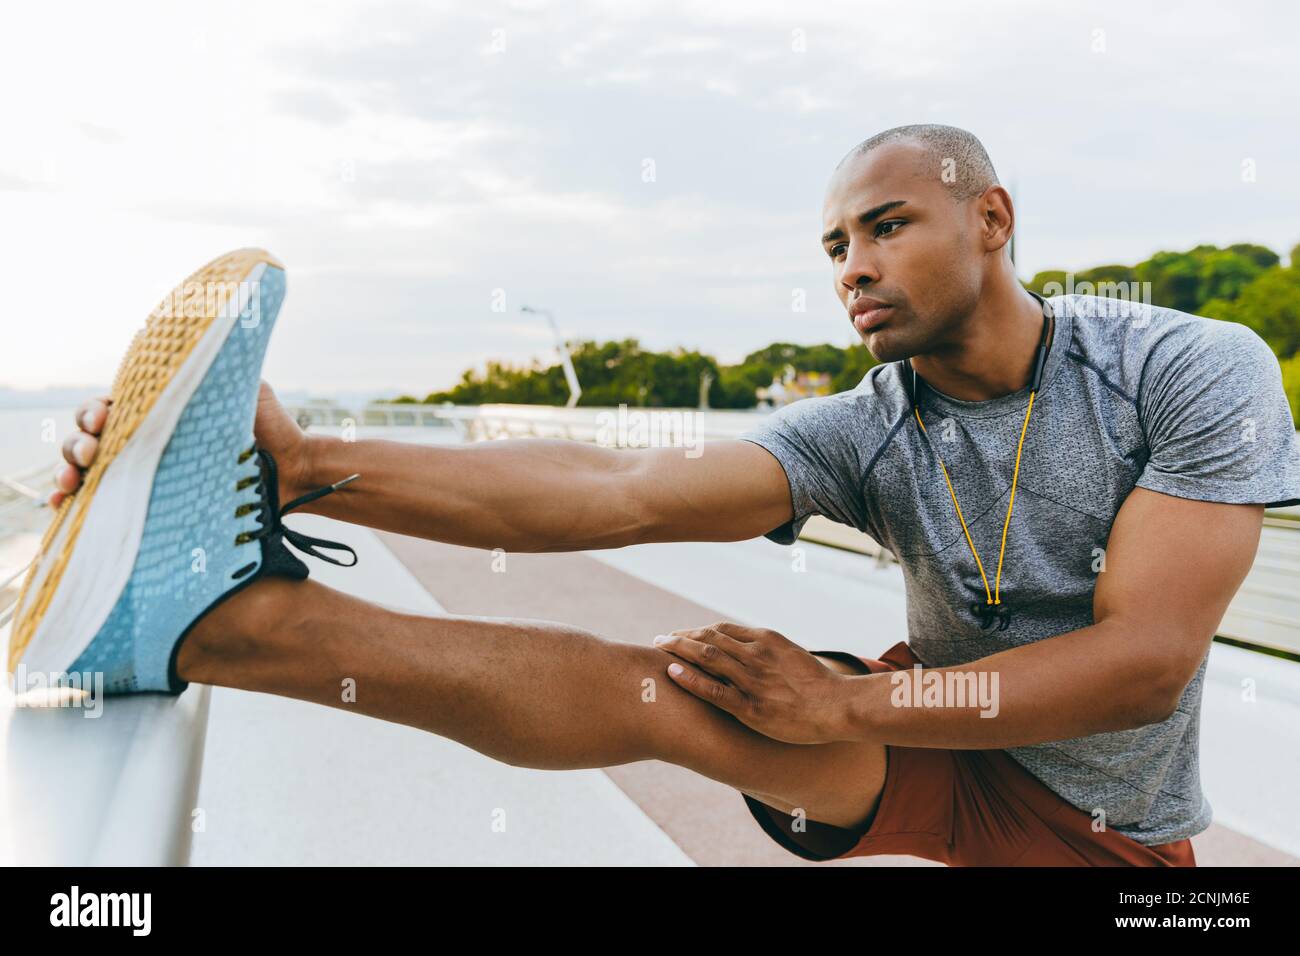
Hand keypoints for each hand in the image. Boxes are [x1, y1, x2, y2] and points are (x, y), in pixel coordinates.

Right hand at [51, 380, 314, 507]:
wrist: (290, 469)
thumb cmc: (269, 425)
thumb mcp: (242, 386)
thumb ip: (213, 366)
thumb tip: (194, 332)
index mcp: (156, 412)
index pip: (107, 409)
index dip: (92, 413)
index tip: (100, 419)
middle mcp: (145, 442)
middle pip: (87, 439)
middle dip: (77, 442)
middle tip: (91, 450)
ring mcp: (146, 475)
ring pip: (88, 471)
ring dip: (68, 472)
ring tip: (72, 481)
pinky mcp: (152, 505)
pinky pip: (105, 506)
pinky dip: (75, 506)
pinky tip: (62, 507)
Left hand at [653, 622, 857, 743]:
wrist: (837, 706)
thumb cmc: (816, 683)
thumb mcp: (790, 653)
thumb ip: (766, 649)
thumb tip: (743, 646)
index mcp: (765, 639)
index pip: (720, 629)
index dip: (696, 631)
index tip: (680, 635)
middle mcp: (756, 654)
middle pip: (708, 638)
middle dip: (680, 638)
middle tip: (660, 640)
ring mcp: (752, 680)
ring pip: (706, 657)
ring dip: (678, 651)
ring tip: (658, 649)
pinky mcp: (750, 707)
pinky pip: (713, 690)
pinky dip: (689, 679)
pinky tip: (672, 672)